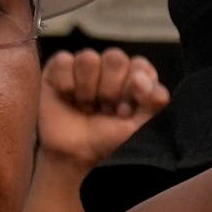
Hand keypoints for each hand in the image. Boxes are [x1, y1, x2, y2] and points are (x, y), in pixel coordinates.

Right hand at [37, 49, 168, 169]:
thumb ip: (153, 102)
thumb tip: (142, 78)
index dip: (133, 89)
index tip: (126, 112)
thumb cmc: (109, 140)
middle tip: (106, 110)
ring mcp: (86, 65)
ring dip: (87, 90)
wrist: (75, 154)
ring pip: (89, 58)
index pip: (140, 66)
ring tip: (87, 106)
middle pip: (115, 58)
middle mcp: (112, 67)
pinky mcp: (59, 67)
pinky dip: (66, 85)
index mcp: (136, 77)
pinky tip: (68, 99)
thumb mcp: (139, 127)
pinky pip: (64, 61)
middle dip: (110, 91)